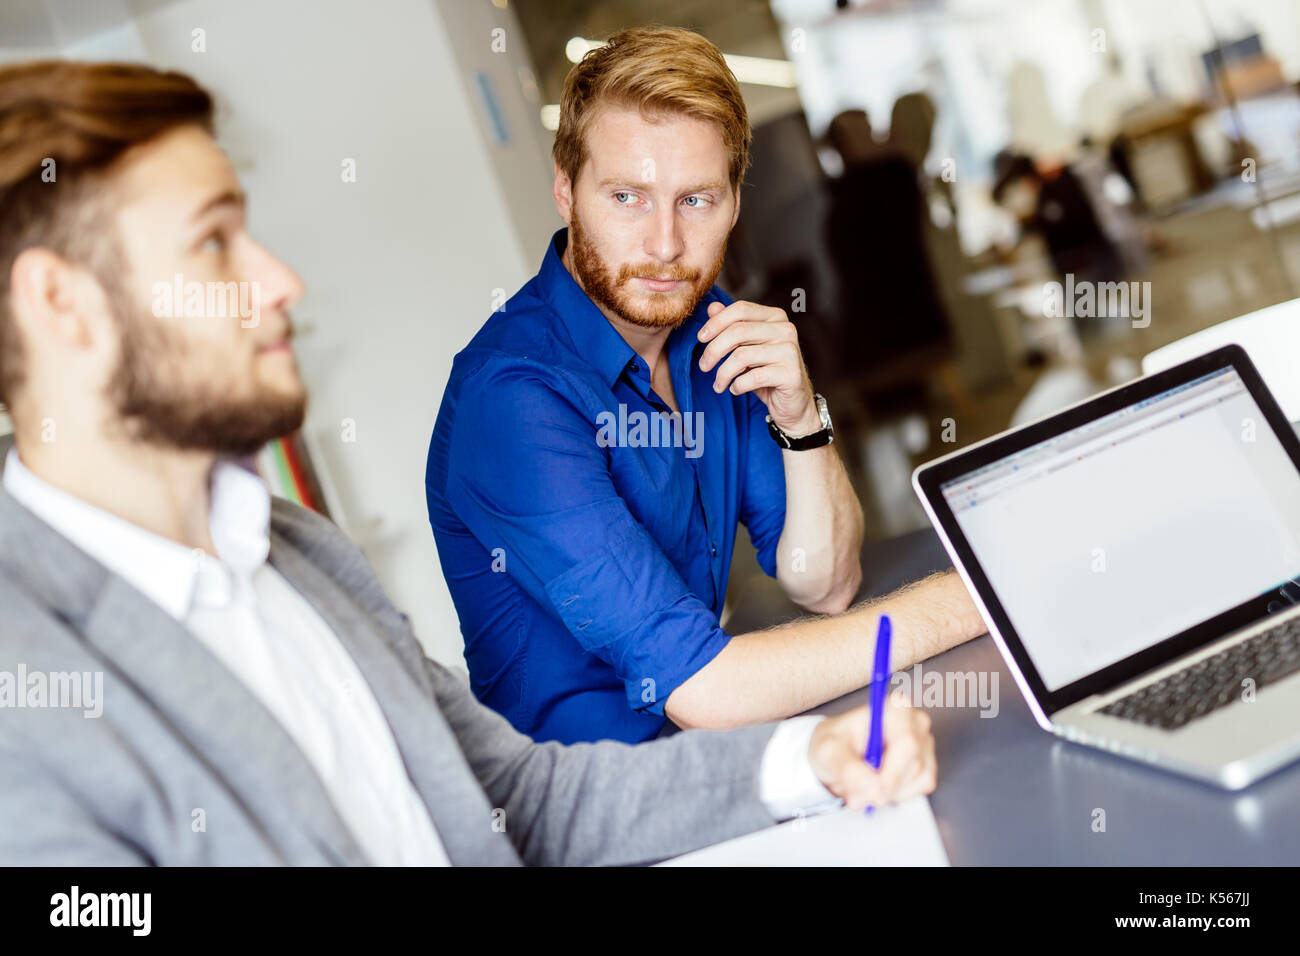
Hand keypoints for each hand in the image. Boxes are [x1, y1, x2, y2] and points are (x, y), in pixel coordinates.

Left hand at [697, 300, 818, 435]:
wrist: (792, 404)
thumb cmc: (766, 372)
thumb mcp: (746, 348)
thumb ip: (731, 326)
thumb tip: (712, 307)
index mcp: (775, 317)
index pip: (740, 310)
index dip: (716, 322)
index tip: (700, 338)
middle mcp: (786, 329)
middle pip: (738, 331)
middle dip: (713, 350)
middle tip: (703, 366)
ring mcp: (790, 351)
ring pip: (742, 356)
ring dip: (723, 373)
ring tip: (718, 385)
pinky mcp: (791, 374)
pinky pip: (753, 377)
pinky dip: (738, 385)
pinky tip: (735, 389)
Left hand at [806, 695, 936, 810]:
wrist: (835, 754)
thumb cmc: (833, 744)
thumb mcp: (828, 752)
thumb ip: (848, 770)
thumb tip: (873, 789)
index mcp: (895, 709)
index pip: (907, 744)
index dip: (892, 774)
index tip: (871, 792)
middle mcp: (914, 723)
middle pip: (914, 765)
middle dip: (884, 787)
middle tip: (857, 796)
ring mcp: (924, 744)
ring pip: (918, 780)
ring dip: (888, 791)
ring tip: (863, 782)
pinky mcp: (926, 764)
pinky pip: (920, 788)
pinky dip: (896, 794)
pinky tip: (878, 783)